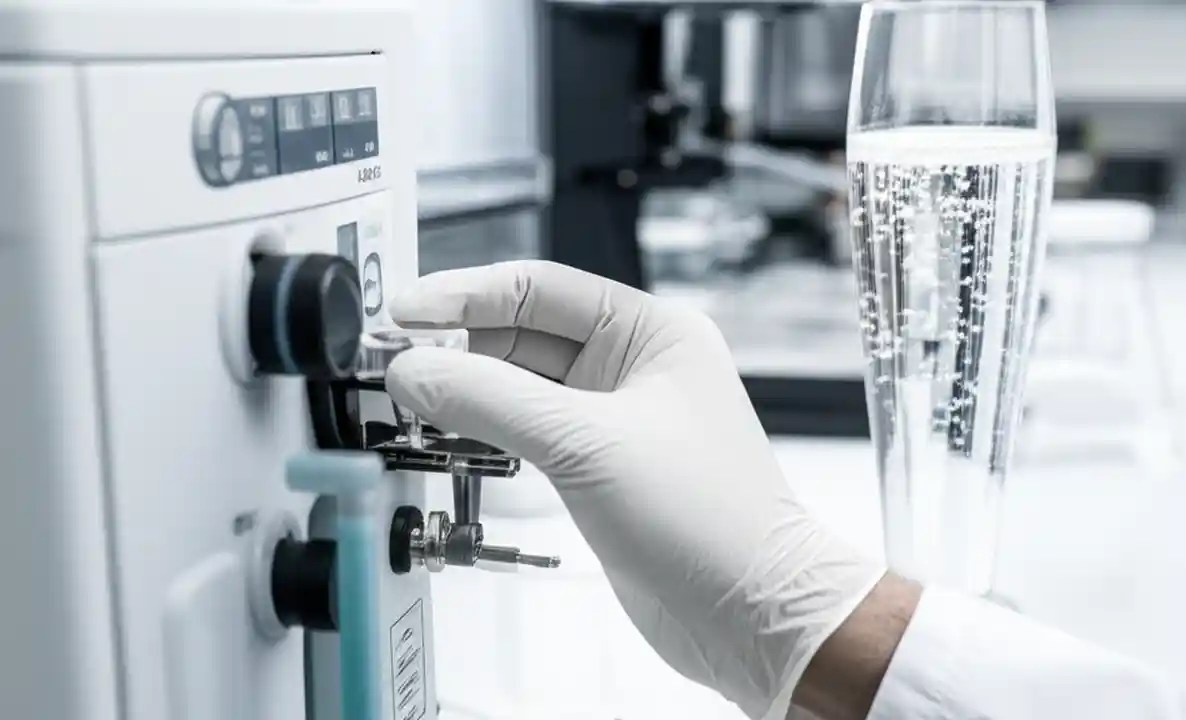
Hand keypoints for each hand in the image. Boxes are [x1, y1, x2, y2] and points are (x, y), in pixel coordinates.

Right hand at [385, 261, 885, 718]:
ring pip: (520, 386)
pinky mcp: (597, 467)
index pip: (540, 289)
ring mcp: (614, 419)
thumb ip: (492, 401)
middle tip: (392, 361)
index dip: (465, 295)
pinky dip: (485, 429)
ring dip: (466, 389)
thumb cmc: (711, 520)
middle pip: (523, 335)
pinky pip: (527, 431)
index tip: (405, 311)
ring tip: (408, 397)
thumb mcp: (588, 444)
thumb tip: (417, 370)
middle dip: (457, 345)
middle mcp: (634, 367)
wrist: (750, 613)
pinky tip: (446, 430)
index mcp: (653, 332)